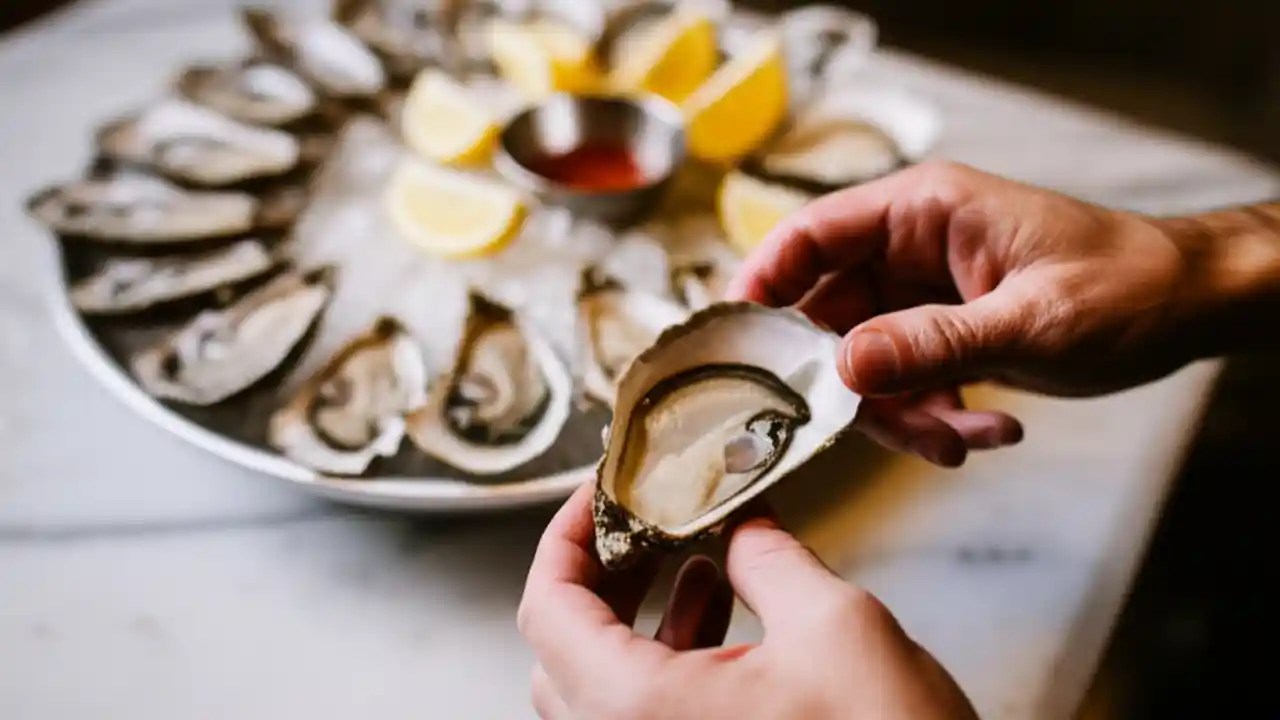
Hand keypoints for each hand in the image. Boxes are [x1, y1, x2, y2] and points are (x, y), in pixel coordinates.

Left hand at [518, 484, 977, 719]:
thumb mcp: (834, 628)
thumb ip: (769, 560)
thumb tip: (741, 524)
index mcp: (635, 708)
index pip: (547, 608)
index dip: (565, 537)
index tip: (598, 495)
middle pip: (563, 649)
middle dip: (602, 574)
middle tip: (643, 522)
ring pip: (602, 687)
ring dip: (637, 617)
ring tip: (692, 561)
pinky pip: (644, 717)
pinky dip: (665, 662)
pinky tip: (720, 615)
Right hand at [728, 161, 1202, 465]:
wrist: (1189, 308)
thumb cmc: (1126, 286)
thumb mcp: (1031, 320)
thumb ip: (934, 344)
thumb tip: (845, 368)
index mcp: (923, 211)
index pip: (811, 235)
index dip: (763, 284)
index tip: (733, 342)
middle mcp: (912, 248)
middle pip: (830, 315)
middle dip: (852, 383)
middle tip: (877, 426)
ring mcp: (924, 294)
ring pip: (867, 362)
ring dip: (905, 413)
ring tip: (964, 434)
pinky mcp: (943, 333)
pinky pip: (906, 382)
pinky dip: (935, 417)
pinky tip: (989, 425)